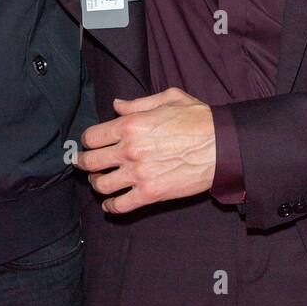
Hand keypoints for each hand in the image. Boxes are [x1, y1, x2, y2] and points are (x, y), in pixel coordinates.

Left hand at [76, 87, 215, 212]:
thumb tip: (116, 105)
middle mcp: (129, 150)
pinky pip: (120, 205)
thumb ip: (137, 103)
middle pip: (89, 162)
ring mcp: (139, 174)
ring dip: (97, 184)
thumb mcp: (168, 98)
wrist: (223, 146)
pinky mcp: (150, 194)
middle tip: (85, 164)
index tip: (91, 145)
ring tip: (100, 181)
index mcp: (130, 125)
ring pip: (101, 185)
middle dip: (83, 163)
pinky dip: (110, 206)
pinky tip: (111, 203)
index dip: (89, 141)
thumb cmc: (198, 120)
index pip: (92, 137)